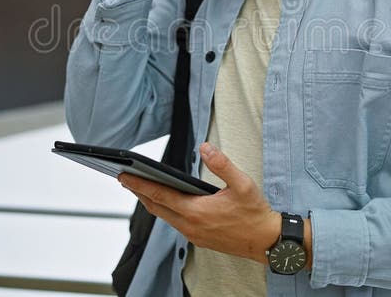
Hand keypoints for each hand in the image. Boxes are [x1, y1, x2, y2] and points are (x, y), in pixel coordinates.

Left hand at [118, 142, 279, 262]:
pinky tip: (167, 203)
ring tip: (142, 188)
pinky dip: (165, 211)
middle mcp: (190, 225)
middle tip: (125, 179)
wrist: (266, 241)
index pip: (159, 195)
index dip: (139, 184)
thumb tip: (205, 147)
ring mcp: (193, 234)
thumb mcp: (242, 184)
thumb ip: (222, 164)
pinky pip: (175, 223)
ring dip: (151, 202)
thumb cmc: (255, 214)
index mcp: (196, 211)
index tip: (124, 176)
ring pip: (164, 216)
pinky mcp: (199, 239)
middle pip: (156, 207)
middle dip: (139, 192)